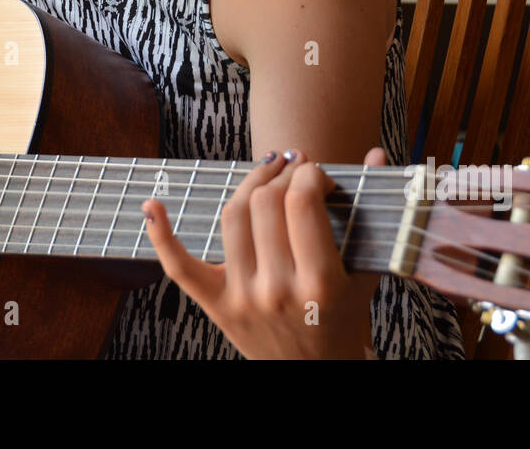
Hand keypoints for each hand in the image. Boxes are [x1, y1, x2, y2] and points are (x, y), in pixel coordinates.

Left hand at [142, 146, 387, 358]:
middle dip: (282, 175)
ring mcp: (242, 298)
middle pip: (265, 204)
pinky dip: (162, 235)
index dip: (310, 174)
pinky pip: (180, 267)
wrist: (317, 376)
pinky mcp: (216, 306)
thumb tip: (377, 154)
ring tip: (266, 176)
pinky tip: (152, 205)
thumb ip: (372, 212)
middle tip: (295, 172)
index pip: (302, 203)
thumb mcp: (365, 272)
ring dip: (247, 185)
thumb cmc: (344, 320)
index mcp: (321, 283)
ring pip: (232, 217)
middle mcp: (277, 290)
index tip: (319, 176)